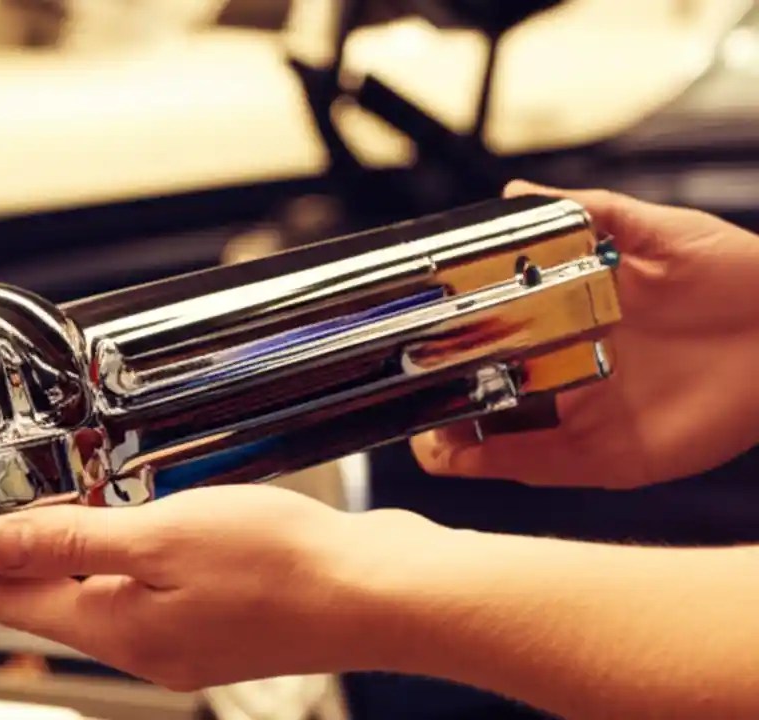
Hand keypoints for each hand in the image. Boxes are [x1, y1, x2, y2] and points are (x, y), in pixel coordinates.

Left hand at [0, 485, 438, 690]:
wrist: (379, 594)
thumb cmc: (282, 568)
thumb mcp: (158, 537)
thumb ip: (70, 539)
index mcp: (119, 628)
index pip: (12, 603)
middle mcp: (145, 643)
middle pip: (46, 605)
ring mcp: (182, 637)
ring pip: (92, 598)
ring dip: (50, 566)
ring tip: (19, 536)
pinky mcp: (216, 619)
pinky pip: (138, 591)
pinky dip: (107, 563)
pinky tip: (113, 540)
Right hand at [413, 181, 758, 487]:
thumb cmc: (738, 275)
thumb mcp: (652, 230)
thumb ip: (583, 211)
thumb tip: (513, 196)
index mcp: (574, 324)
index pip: (495, 340)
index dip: (449, 345)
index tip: (409, 341)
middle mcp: (573, 374)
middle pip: (488, 395)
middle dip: (438, 401)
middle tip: (399, 393)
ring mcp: (590, 418)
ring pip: (504, 440)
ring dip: (456, 443)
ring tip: (419, 434)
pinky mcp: (615, 456)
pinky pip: (544, 466)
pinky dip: (499, 465)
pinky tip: (462, 455)